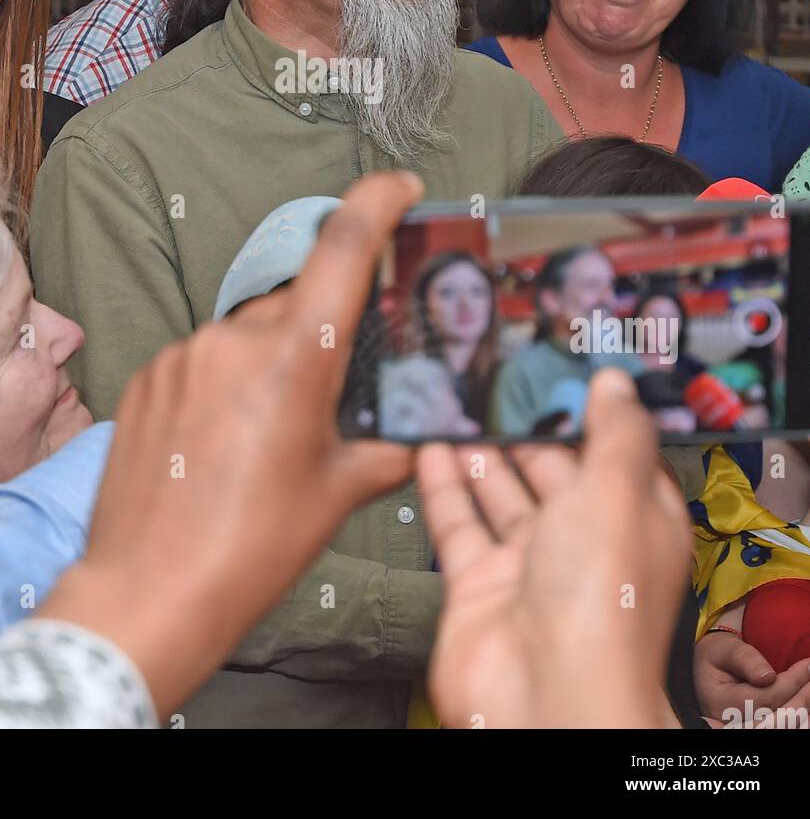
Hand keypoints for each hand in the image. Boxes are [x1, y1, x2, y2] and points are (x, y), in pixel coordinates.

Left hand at [41, 171, 421, 718]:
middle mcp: (236, 338)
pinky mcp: (148, 376)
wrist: (146, 593)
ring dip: (269, 365)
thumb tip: (413, 436)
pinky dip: (224, 384)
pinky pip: (204, 360)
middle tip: (329, 395)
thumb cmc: (249, 548)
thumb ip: (384, 449)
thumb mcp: (337, 495)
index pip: (343, 246)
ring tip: (266, 438)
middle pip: (300, 305)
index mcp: (296, 356)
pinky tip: (221, 442)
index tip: (401, 188)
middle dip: (322, 337)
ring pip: (249, 335)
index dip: (378, 202)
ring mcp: (184, 354)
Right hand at [417, 368, 690, 728]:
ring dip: (479, 450)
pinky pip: (458, 524)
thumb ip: (614, 431)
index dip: (592, 412)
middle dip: (524, 425)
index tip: (563, 367)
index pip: (617, 455)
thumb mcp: (618, 490)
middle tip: (494, 377)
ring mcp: (529, 567)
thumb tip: (615, 382)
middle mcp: (585, 544)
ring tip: (455, 400)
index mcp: (636, 521)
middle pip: (552, 470)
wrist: (545, 696)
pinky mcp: (479, 586)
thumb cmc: (600, 601)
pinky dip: (442, 484)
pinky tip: (428, 445)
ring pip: (501, 494)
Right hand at [694, 631, 809, 726]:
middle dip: (802, 699)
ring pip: (782, 728)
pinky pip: (781, 729)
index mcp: (719, 702)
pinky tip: (806, 705)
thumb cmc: (719, 655)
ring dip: (802, 710)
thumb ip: (746, 660)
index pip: (763, 697)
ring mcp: (742, 730)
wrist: (711, 668)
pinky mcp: (754, 731)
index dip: (790, 683)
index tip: (808, 665)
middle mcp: (729, 723)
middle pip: (776, 718)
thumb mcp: (727, 649)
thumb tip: (768, 676)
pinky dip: (797, 720)